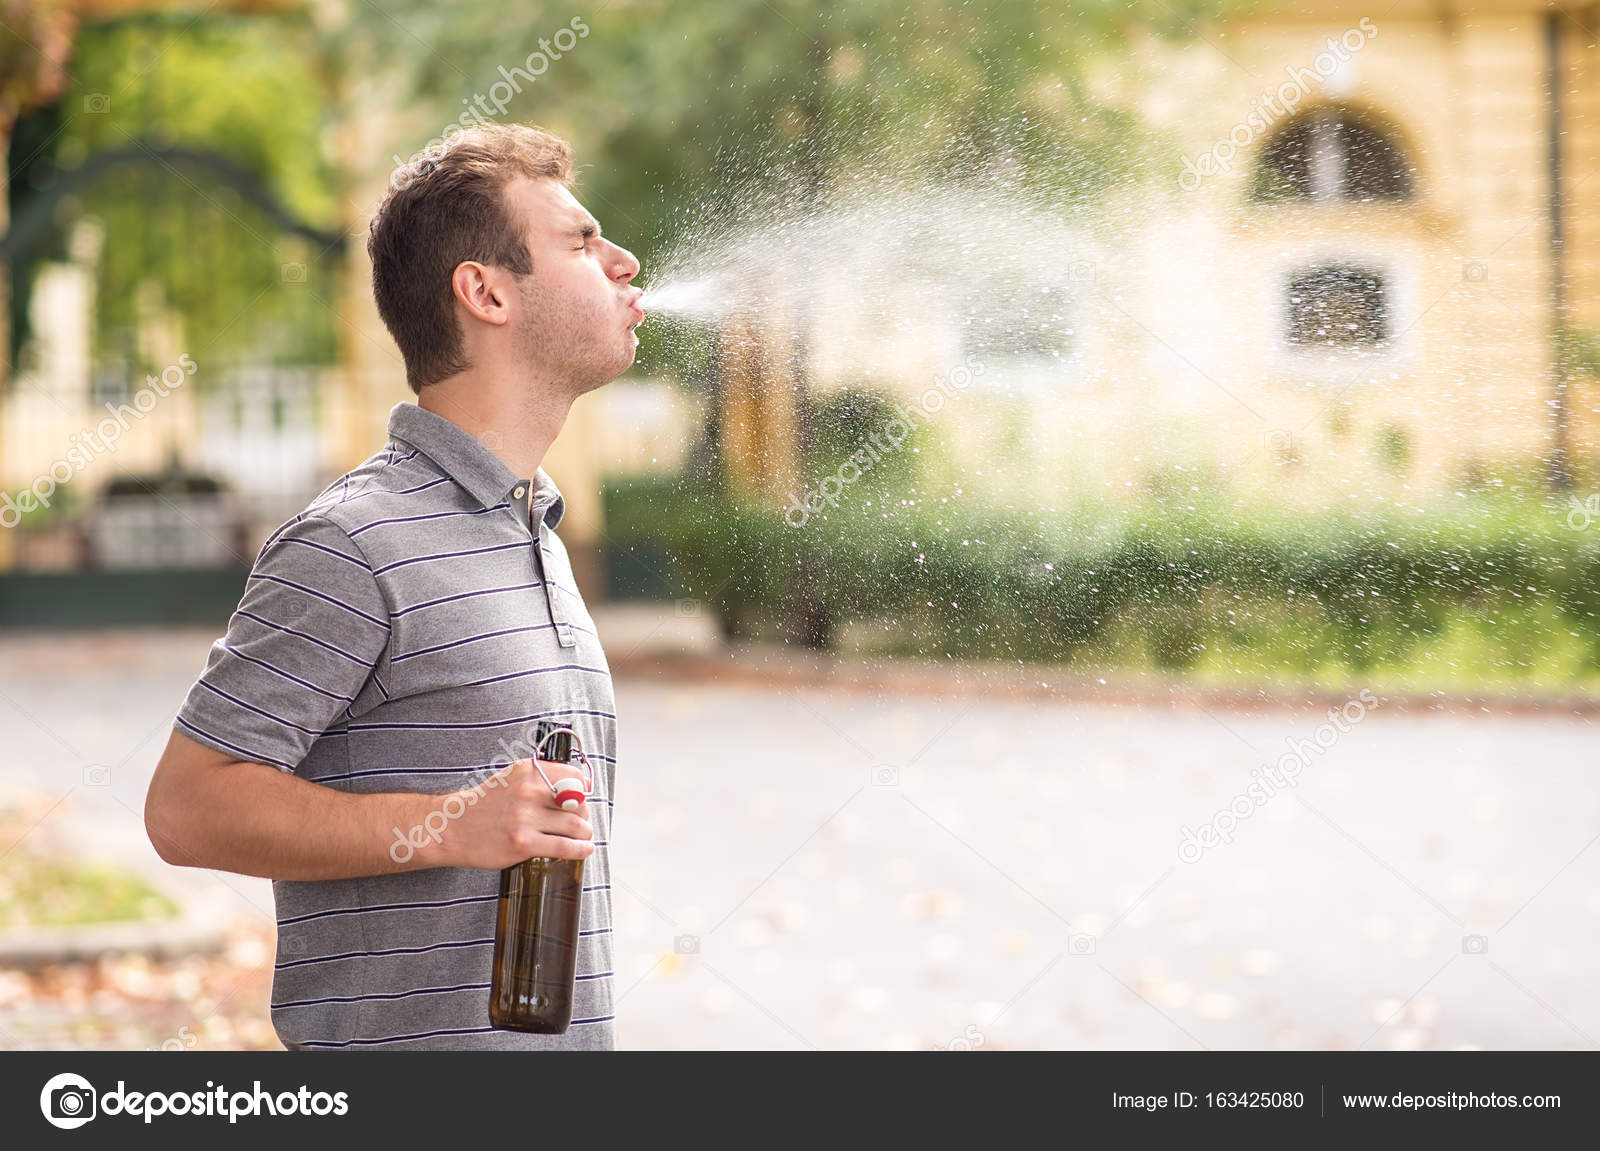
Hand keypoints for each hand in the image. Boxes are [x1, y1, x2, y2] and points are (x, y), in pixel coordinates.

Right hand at [425, 758, 593, 870]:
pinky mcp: (523, 843)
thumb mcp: (512, 778)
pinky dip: (580, 849)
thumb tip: (578, 788)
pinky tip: (583, 849)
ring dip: (584, 833)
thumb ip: (541, 780)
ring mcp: (526, 818)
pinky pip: (564, 847)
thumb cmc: (484, 805)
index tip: (583, 797)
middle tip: (580, 822)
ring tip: (582, 836)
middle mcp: (529, 791)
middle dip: (584, 814)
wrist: (452, 828)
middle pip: (578, 803)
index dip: (584, 789)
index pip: (574, 775)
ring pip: (576, 826)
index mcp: (528, 772)